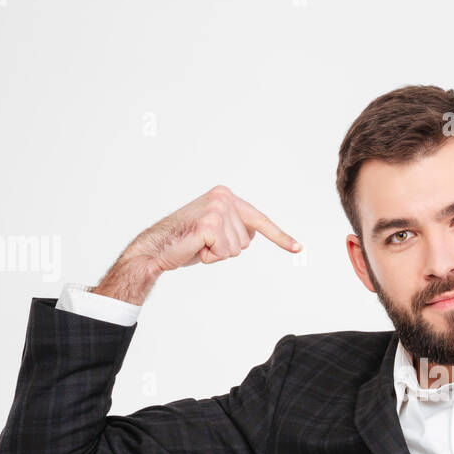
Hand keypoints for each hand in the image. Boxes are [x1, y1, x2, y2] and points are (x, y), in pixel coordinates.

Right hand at [127, 185, 301, 272]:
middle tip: (202, 242)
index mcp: (226, 196)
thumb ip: (234, 227)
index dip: (279, 237)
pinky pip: (224, 252)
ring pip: (236, 248)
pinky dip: (210, 257)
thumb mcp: (215, 230)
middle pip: (247, 240)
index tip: (298, 248)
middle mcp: (224, 197)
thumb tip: (251, 236)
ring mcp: (217, 209)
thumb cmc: (183, 241)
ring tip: (197, 244)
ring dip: (217, 253)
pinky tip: (194, 247)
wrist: (155, 249)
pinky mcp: (210, 223)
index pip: (259, 220)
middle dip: (226, 248)